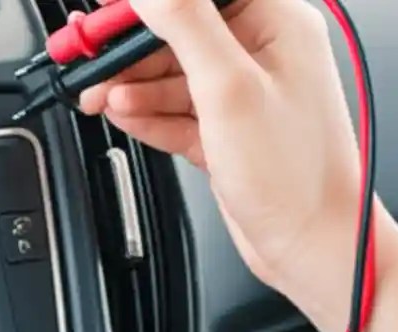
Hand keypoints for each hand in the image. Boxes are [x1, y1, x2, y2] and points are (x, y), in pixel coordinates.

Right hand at [79, 0, 362, 291]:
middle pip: (177, 32)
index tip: (107, 14)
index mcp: (276, 24)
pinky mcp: (222, 130)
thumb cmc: (294, 173)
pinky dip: (145, 113)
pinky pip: (172, 109)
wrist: (307, 242)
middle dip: (129, 49)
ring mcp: (240, 94)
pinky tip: (123, 116)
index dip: (149, 5)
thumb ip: (186, 25)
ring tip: (100, 99)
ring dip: (130, 85)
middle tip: (90, 62)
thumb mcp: (229, 89)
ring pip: (169, 73)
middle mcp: (259, 53)